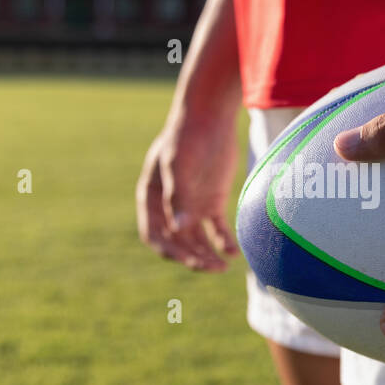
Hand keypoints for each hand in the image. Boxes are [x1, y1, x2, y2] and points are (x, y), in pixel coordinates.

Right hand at [136, 112, 240, 271]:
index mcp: (151, 198)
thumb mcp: (179, 163)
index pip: (154, 235)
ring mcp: (191, 206)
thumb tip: (179, 229)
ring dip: (207, 254)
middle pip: (178, 242)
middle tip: (212, 268)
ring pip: (197, 240)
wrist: (211, 117)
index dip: (168, 251)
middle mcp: (170, 207)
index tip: (186, 261)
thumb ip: (179, 196)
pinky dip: (223, 242)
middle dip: (192, 257)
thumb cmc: (188, 136)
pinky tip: (233, 252)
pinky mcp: (212, 203)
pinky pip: (216, 229)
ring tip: (223, 267)